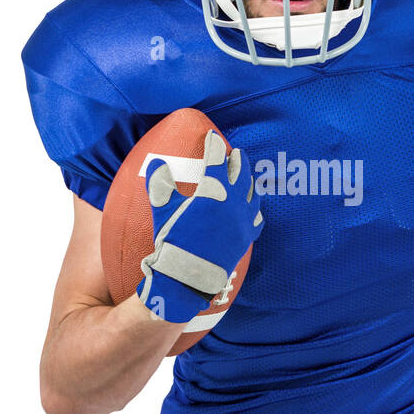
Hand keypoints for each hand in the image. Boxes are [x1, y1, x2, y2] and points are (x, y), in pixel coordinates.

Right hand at [137, 130, 263, 322]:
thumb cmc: (174, 241)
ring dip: (249, 181)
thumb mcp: (163, 210)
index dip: (214, 146)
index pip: (216, 159)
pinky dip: (255, 209)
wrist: (189, 276)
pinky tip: (253, 208)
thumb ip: (161, 184)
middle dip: (238, 160)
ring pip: (253, 193)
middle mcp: (234, 201)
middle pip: (241, 172)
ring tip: (246, 176)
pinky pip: (257, 219)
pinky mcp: (247, 237)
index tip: (212, 138)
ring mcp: (243, 220)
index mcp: (214, 190)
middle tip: (235, 153)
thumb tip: (156, 163)